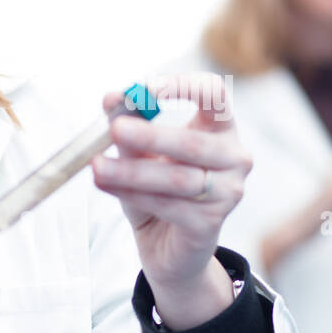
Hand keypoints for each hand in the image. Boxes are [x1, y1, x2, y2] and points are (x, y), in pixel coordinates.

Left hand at [91, 72, 253, 330]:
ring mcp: (228, 192)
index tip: (145, 89)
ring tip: (96, 166)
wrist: (167, 245)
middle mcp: (235, 157)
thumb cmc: (157, 189)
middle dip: (150, 136)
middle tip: (114, 129)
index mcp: (222, 128)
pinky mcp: (211, 224)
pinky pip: (168, 205)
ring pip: (177, 178)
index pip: (214, 95)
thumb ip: (129, 125)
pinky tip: (106, 186)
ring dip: (132, 171)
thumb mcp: (140, 154)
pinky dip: (133, 194)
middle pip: (193, 142)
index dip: (183, 86)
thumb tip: (111, 98)